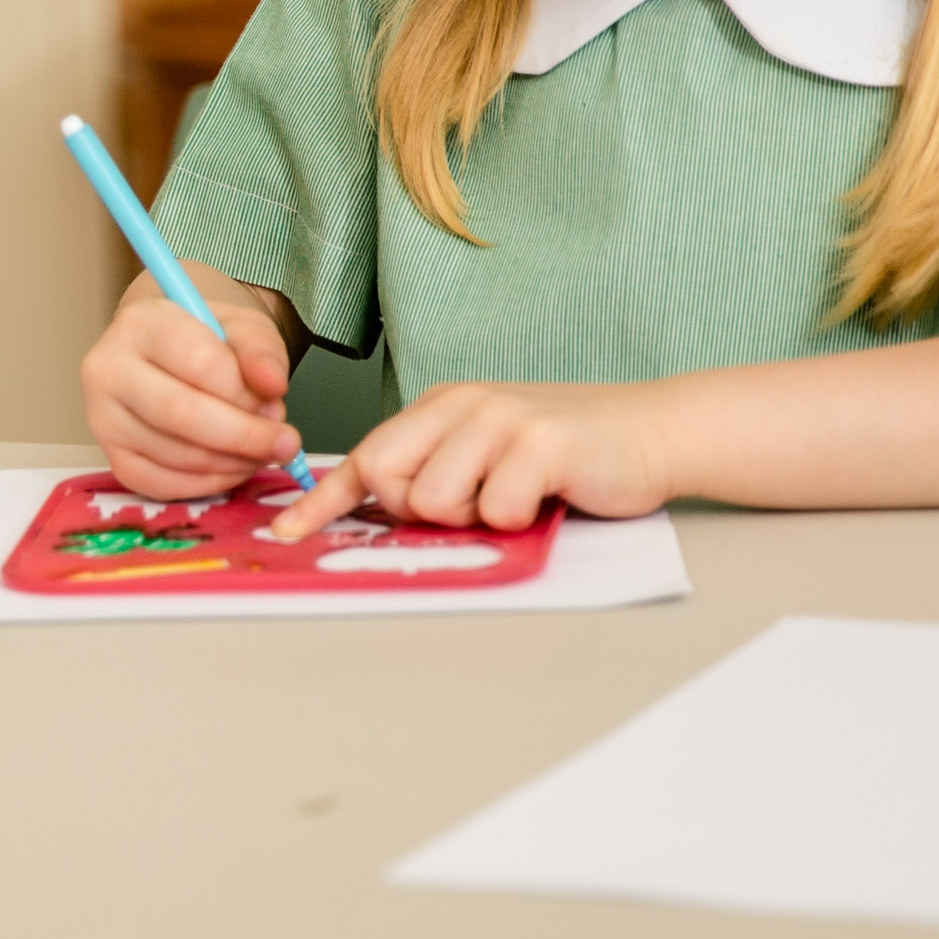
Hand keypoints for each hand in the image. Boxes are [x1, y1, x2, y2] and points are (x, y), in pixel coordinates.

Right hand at [81, 269, 299, 496]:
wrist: (164, 357)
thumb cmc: (205, 341)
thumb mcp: (242, 328)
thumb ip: (261, 352)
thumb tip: (272, 386)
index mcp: (140, 323)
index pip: (199, 363)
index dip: (245, 392)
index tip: (277, 401)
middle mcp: (107, 368)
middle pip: (181, 413)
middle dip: (245, 435)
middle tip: (285, 443)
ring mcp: (102, 417)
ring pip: (175, 454)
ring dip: (232, 462)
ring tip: (260, 449)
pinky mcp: (111, 457)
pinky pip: (161, 484)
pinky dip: (207, 484)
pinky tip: (232, 467)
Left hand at [268, 378, 674, 535]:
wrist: (653, 432)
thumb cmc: (568, 456)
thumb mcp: (488, 456)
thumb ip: (438, 474)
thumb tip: (379, 512)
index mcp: (441, 408)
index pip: (365, 457)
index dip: (322, 500)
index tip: (286, 534)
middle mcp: (461, 404)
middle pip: (386, 477)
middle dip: (417, 510)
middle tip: (473, 505)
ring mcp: (499, 418)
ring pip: (436, 499)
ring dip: (474, 517)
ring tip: (516, 496)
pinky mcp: (540, 441)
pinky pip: (497, 508)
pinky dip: (519, 518)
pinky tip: (547, 494)